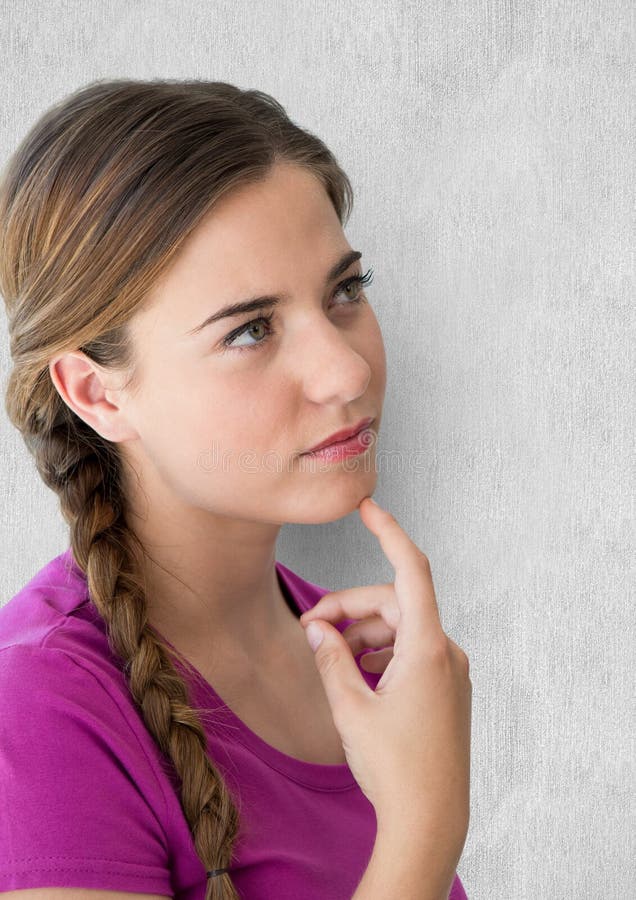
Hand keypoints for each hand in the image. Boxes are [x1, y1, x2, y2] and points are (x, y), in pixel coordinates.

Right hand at [299, 496, 471, 852]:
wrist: (431, 821)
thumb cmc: (394, 768)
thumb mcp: (349, 709)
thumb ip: (330, 660)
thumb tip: (318, 630)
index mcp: (427, 648)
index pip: (412, 570)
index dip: (389, 533)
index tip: (368, 508)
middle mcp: (445, 653)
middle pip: (393, 604)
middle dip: (350, 609)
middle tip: (310, 630)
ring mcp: (450, 672)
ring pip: (401, 629)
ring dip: (363, 633)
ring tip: (329, 656)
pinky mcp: (448, 689)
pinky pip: (412, 652)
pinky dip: (382, 652)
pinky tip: (356, 673)